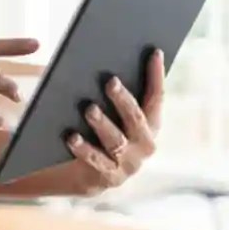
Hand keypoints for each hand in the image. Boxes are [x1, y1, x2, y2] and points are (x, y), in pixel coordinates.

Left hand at [64, 48, 165, 196]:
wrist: (88, 174)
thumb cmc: (102, 131)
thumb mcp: (114, 113)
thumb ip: (118, 94)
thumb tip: (107, 61)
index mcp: (151, 124)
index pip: (157, 98)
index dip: (157, 75)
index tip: (154, 52)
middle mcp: (145, 145)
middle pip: (136, 119)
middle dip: (123, 100)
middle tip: (110, 82)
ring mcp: (129, 163)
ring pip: (116, 141)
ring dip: (103, 124)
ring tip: (89, 109)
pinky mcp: (109, 177)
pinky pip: (96, 161)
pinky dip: (83, 148)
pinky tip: (71, 136)